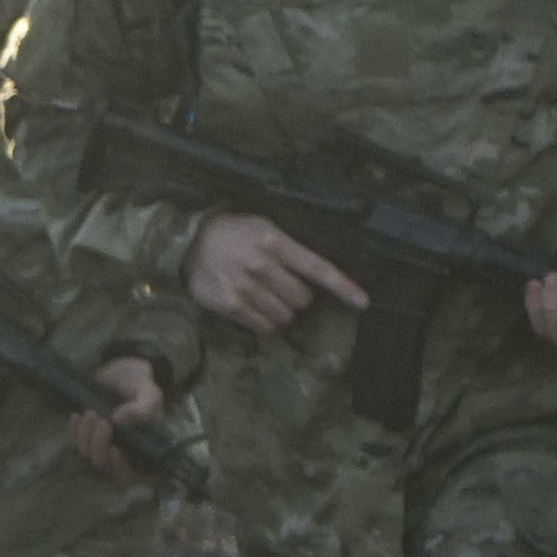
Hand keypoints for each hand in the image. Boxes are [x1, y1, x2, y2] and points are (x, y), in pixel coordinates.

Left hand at [70, 355, 165, 471]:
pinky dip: (74, 431)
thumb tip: (119, 421)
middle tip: (101, 420)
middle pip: (103, 464)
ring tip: (90, 413)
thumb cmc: (142, 386)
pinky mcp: (88, 433)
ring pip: (87, 453)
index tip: (115, 450)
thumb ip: (141, 409)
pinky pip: (76, 441)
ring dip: (85, 436)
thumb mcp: (150, 395)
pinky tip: (76, 417)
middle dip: (99, 445)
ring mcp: (103, 443)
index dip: (120, 467)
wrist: (124, 370)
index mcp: (141, 449)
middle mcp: (121, 451)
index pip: (130, 473)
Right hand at [187, 211, 366, 335]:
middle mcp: (261, 264)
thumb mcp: (265, 230)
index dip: (343, 286)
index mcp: (275, 242)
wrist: (192, 242)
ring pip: (285, 317)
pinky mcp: (231, 305)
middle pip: (303, 299)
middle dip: (297, 297)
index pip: (317, 267)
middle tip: (281, 286)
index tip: (363, 303)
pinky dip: (264, 321)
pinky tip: (252, 305)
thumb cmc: (236, 234)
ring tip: (264, 295)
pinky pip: (264, 327)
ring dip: (281, 311)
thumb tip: (319, 281)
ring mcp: (245, 286)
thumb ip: (291, 251)